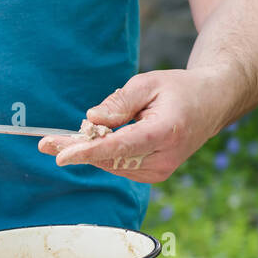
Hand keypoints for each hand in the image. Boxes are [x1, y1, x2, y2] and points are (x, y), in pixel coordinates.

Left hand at [38, 68, 232, 182]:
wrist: (211, 104)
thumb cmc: (179, 89)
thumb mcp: (148, 83)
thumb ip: (119, 101)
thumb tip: (91, 119)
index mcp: (166, 132)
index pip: (120, 147)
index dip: (88, 152)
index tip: (61, 156)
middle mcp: (164, 158)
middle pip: (110, 158)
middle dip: (77, 150)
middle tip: (45, 143)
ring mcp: (160, 171)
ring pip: (111, 164)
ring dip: (88, 151)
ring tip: (66, 138)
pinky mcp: (154, 175)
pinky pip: (119, 165)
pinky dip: (103, 154)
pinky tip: (96, 140)